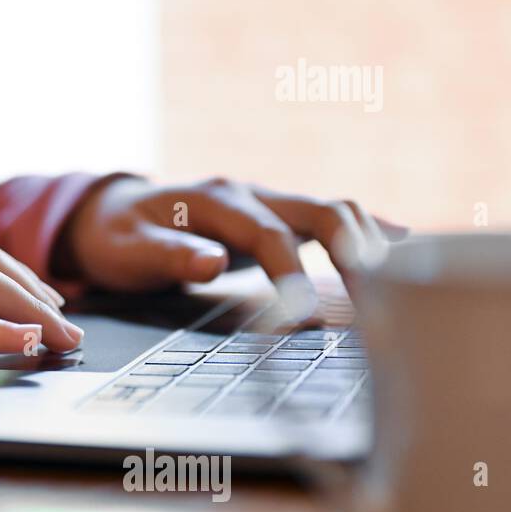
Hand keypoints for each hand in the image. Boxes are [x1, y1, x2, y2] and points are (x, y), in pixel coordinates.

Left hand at [58, 175, 405, 297]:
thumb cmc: (116, 236)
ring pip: (335, 212)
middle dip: (355, 255)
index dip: (293, 274)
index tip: (309, 317)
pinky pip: (329, 220)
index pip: (268, 235)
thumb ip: (167, 257)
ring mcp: (267, 203)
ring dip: (368, 244)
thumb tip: (210, 263)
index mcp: (215, 201)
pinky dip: (365, 234)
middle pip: (322, 212)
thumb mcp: (126, 251)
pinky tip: (403, 250)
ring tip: (398, 289)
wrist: (107, 213)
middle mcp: (250, 194)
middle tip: (379, 305)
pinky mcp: (275, 218)